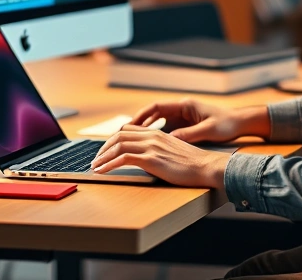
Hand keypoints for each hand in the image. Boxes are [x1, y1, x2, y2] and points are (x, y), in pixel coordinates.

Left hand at [90, 125, 230, 193]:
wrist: (206, 167)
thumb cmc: (193, 164)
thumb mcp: (173, 151)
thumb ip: (159, 151)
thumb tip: (147, 159)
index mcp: (157, 133)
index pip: (128, 130)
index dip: (113, 139)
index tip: (105, 149)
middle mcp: (152, 136)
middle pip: (119, 136)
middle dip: (103, 147)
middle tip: (96, 159)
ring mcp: (151, 146)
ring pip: (118, 146)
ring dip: (102, 157)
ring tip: (94, 166)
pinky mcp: (151, 159)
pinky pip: (123, 158)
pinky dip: (109, 164)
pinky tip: (102, 171)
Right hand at [130, 99, 269, 143]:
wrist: (240, 123)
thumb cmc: (226, 124)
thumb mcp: (208, 130)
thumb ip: (189, 134)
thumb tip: (170, 139)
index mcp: (185, 106)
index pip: (156, 107)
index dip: (141, 116)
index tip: (129, 125)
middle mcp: (181, 109)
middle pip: (153, 114)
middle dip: (138, 124)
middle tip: (123, 136)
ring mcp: (182, 117)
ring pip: (158, 123)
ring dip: (145, 131)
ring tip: (131, 143)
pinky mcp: (185, 125)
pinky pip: (165, 129)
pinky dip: (156, 137)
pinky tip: (148, 147)